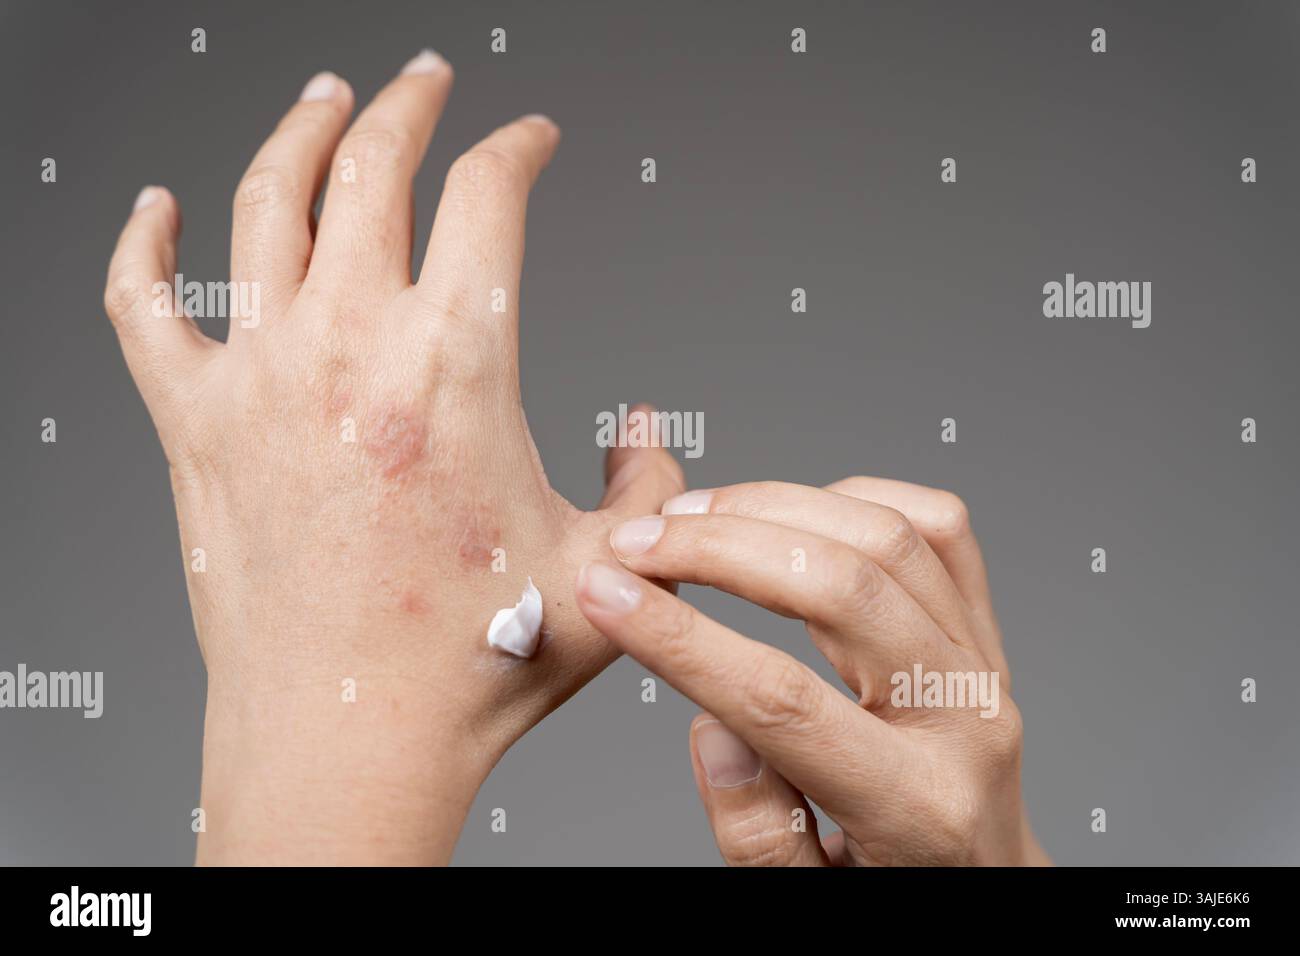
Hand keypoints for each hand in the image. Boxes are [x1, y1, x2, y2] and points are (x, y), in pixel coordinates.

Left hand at [103, 52, 682, 863]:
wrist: (351, 740)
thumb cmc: (471, 664)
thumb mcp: (606, 563)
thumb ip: (647, 479)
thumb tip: (642, 428)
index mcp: (458, 363)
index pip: (489, 191)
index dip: (520, 143)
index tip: (533, 137)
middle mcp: (351, 346)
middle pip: (371, 162)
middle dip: (409, 101)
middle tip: (426, 79)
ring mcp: (261, 379)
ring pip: (262, 201)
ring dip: (298, 129)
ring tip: (324, 98)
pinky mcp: (196, 428)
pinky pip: (141, 306)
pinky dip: (142, 244)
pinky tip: (156, 208)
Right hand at [576, 477, 1048, 865]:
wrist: (988, 879)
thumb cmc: (892, 885)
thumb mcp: (809, 899)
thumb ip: (758, 831)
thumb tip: (714, 729)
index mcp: (918, 805)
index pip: (782, 697)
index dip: (680, 636)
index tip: (606, 592)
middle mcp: (964, 717)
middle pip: (843, 588)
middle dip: (719, 548)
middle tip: (636, 542)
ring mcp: (983, 663)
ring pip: (887, 537)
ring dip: (774, 507)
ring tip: (689, 515)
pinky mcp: (984, 628)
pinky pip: (939, 527)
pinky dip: (856, 499)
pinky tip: (790, 512)